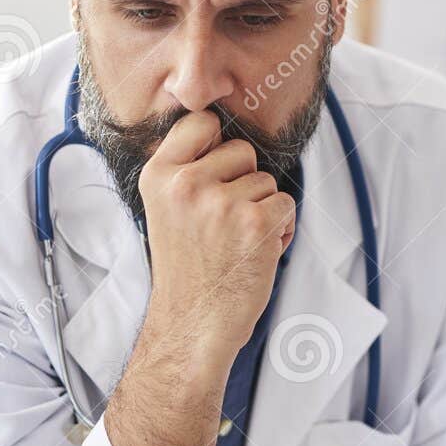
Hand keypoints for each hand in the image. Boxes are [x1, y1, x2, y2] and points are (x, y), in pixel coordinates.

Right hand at [135, 110, 296, 360]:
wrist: (194, 323)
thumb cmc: (187, 269)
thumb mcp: (166, 210)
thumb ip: (187, 171)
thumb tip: (225, 135)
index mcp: (158, 176)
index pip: (201, 122)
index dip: (217, 143)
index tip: (216, 168)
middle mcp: (187, 184)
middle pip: (243, 150)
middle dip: (244, 181)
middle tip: (223, 224)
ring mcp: (222, 203)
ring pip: (267, 181)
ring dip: (263, 210)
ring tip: (236, 243)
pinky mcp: (255, 223)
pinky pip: (286, 204)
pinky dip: (281, 228)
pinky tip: (256, 252)